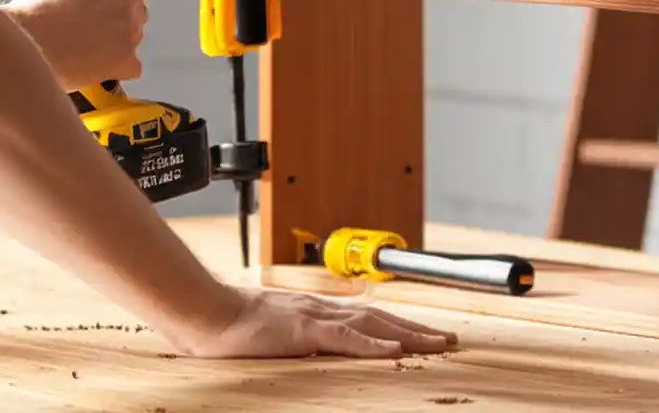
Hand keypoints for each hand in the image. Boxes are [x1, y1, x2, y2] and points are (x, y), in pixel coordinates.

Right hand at [2, 0, 156, 89]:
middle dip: (120, 15)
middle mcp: (131, 3)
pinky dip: (118, 66)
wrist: (32, 41)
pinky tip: (97, 64)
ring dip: (118, 39)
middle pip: (137, 10)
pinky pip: (132, 65)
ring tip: (86, 44)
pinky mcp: (126, 60)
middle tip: (91, 22)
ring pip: (134, 36)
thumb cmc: (35, 6)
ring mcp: (131, 33)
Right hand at [166, 288, 458, 358]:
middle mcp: (327, 308)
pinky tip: (395, 350)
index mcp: (322, 310)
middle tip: (451, 341)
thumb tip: (328, 347)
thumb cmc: (237, 324)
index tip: (430, 334)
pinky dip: (372, 343)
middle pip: (385, 316)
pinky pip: (344, 338)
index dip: (404, 324)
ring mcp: (317, 317)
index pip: (373, 316)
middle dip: (420, 329)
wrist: (207, 312)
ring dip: (410, 334)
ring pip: (374, 324)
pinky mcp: (304, 330)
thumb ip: (306, 335)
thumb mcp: (281, 330)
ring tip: (438, 345)